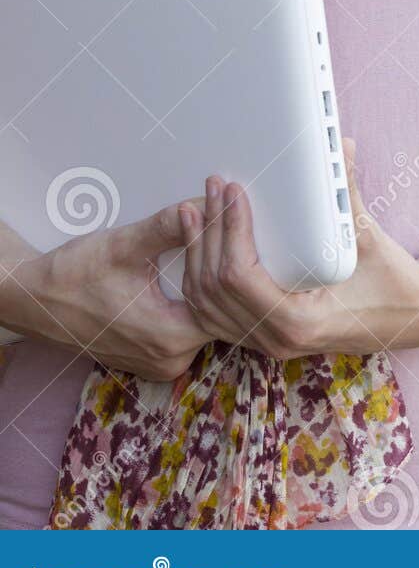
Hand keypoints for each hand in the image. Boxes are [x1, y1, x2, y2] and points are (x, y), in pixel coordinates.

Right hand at [9, 205, 213, 381]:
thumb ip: (169, 226)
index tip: (232, 233)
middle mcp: (169, 360)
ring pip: (203, 322)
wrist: (36, 301)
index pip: (224, 303)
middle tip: (229, 233)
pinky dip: (192, 301)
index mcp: (169, 338)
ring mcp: (159, 363)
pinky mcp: (150, 359)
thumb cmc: (74, 275)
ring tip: (217, 249)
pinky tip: (197, 274)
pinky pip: (186, 330)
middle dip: (223, 273)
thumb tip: (205, 203)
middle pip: (217, 313)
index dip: (230, 264)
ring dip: (210, 288)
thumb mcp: (124, 244)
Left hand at [178, 138, 418, 361]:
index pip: (239, 277)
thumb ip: (347, 194)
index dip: (230, 230)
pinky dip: (201, 280)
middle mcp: (277, 339)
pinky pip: (216, 314)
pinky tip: (199, 247)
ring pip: (206, 305)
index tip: (234, 192)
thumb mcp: (371, 237)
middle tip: (212, 189)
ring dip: (196, 255)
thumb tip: (340, 146)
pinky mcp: (264, 334)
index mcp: (299, 321)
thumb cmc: (394, 282)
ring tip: (196, 211)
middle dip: (207, 234)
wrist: (411, 317)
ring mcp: (267, 342)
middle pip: (214, 289)